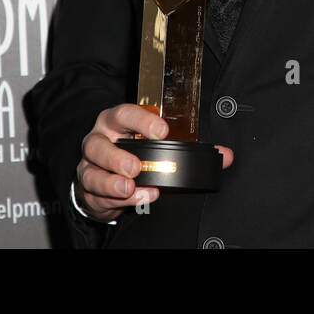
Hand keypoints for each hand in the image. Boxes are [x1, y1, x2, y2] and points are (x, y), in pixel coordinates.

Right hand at [74, 103, 233, 221]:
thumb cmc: (133, 151)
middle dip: (116, 156)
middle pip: (98, 143)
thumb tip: (226, 156)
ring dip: (111, 181)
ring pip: (91, 171)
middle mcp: (99, 140)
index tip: (161, 130)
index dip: (141, 121)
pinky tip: (134, 198)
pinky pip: (96, 194)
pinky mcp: (87, 189)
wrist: (105, 172)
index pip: (124, 113)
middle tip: (137, 166)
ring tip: (130, 187)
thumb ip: (192, 150)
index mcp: (116, 122)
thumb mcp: (158, 144)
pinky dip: (115, 199)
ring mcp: (89, 165)